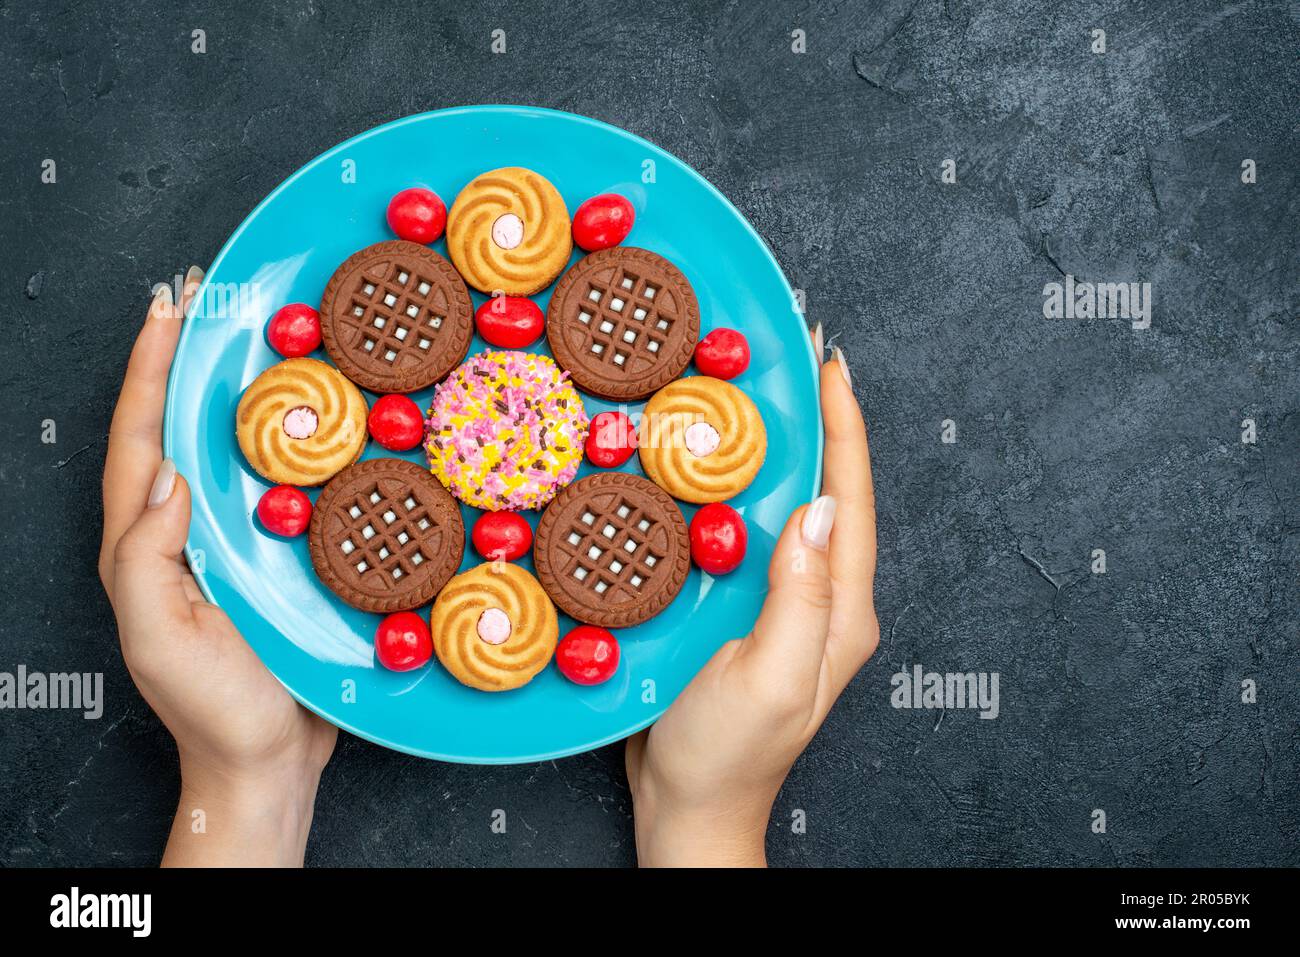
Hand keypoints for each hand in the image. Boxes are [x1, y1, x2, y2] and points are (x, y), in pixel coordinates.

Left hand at [99, 269, 336, 866]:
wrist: (270, 760)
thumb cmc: (214, 709)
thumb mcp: (161, 640)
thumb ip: (148, 561)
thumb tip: (169, 478)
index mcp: (146, 545)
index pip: (140, 440)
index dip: (150, 372)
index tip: (170, 310)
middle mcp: (185, 532)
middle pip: (178, 427)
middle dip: (185, 358)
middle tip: (211, 295)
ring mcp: (232, 542)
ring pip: (230, 449)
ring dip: (236, 387)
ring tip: (260, 333)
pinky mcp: (277, 557)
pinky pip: (280, 485)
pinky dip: (288, 439)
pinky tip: (317, 417)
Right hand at [626, 339, 877, 866]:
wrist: (689, 808)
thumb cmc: (729, 756)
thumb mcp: (768, 677)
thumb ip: (798, 597)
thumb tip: (816, 509)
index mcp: (840, 613)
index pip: (851, 504)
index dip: (845, 431)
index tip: (832, 370)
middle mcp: (819, 601)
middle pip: (825, 497)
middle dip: (816, 428)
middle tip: (791, 366)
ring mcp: (781, 606)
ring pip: (784, 512)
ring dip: (774, 454)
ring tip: (753, 398)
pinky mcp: (743, 611)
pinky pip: (746, 539)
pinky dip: (732, 495)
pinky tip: (707, 471)